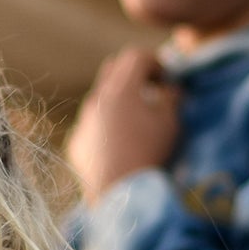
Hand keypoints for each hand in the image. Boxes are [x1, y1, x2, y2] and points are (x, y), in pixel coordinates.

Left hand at [66, 50, 179, 201]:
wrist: (117, 193)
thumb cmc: (148, 153)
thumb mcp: (169, 122)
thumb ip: (171, 98)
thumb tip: (171, 88)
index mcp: (121, 89)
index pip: (136, 57)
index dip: (155, 61)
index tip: (167, 77)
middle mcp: (97, 99)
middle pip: (114, 69)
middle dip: (135, 73)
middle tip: (153, 89)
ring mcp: (83, 120)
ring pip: (101, 96)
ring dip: (121, 99)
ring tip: (139, 119)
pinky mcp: (77, 141)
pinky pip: (92, 122)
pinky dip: (108, 122)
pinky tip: (121, 143)